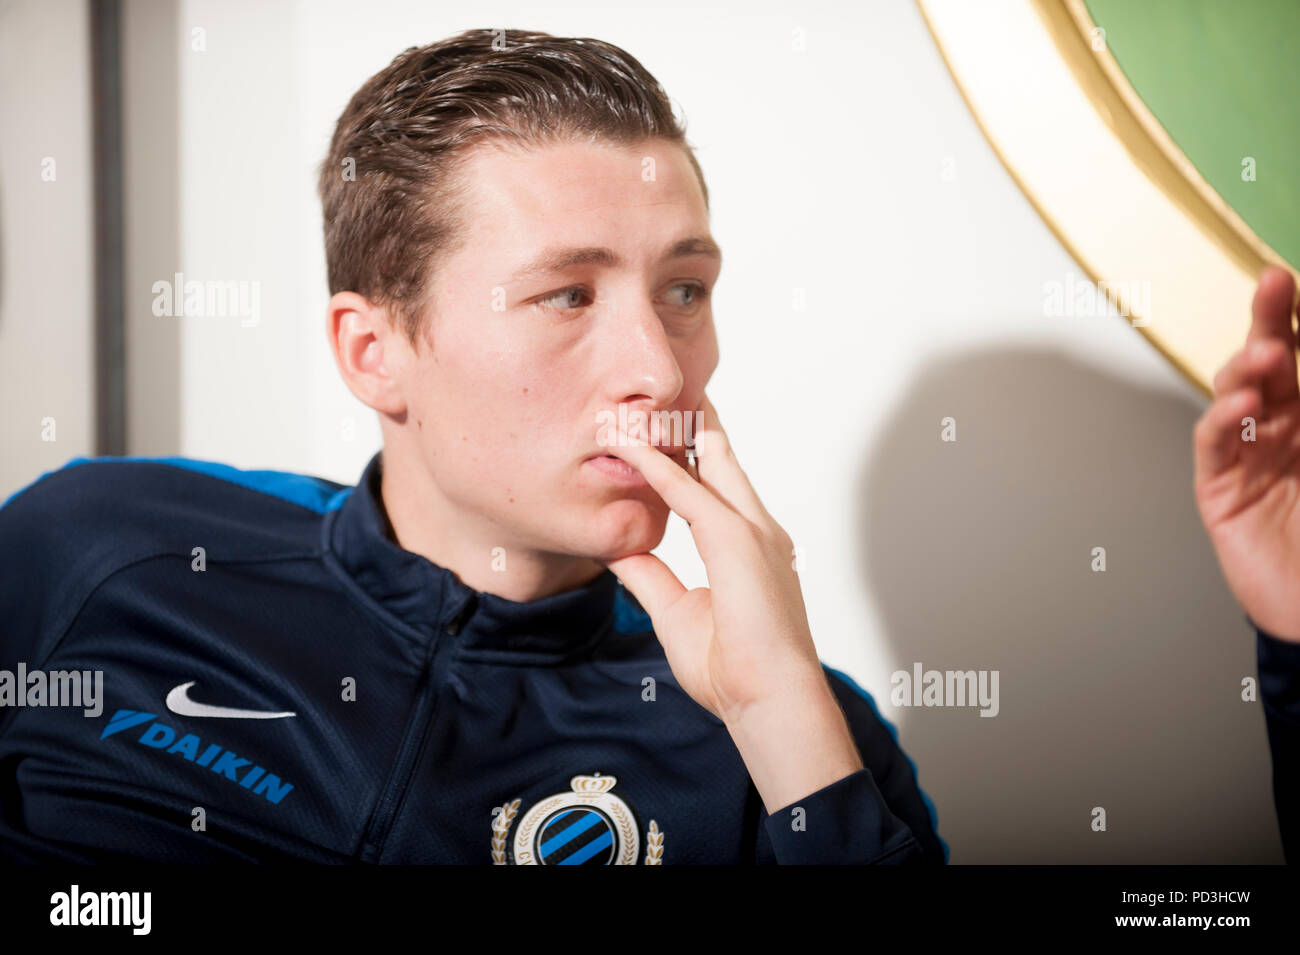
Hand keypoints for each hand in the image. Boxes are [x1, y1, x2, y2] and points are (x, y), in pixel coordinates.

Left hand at [602, 393, 862, 811]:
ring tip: (638, 401)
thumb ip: (650, 576)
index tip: (665, 429)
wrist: (770, 702)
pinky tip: (633, 446)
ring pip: (710, 463)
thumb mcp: (676, 612)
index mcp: (750, 549)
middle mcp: (756, 530)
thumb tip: (620, 550)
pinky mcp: (737, 541)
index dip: (692, 455)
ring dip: (673, 433)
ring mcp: (752, 532)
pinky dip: (660, 467)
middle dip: (691, 425)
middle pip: (721, 460)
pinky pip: (690, 493)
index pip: (718, 487)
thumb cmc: (734, 671)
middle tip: (658, 392)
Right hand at [1194, 266, 1299, 642]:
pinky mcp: (1220, 492)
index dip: (1290, 320)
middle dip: (1269, 323)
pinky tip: (1243, 405)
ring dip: (1246, 370)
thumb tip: (1296, 386)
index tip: (1285, 280)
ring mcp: (1248, 460)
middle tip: (1273, 286)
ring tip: (1265, 354)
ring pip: (1236, 397)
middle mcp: (1283, 435)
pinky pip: (1214, 446)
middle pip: (1269, 367)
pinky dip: (1223, 419)